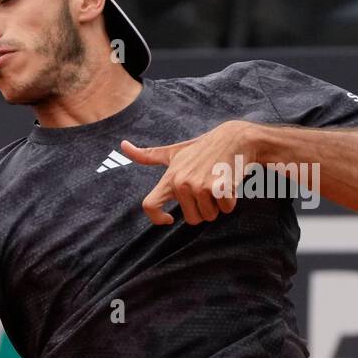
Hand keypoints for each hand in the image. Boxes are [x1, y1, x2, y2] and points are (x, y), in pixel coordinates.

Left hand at [121, 121, 259, 225]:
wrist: (235, 137)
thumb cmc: (203, 148)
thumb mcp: (174, 153)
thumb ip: (148, 155)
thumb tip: (122, 145)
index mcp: (169, 178)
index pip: (150, 205)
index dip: (157, 218)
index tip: (169, 219)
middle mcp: (181, 182)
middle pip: (192, 219)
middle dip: (203, 209)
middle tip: (208, 188)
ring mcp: (200, 185)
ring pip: (209, 216)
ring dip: (217, 205)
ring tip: (218, 183)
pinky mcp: (219, 187)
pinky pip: (225, 209)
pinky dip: (231, 201)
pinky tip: (230, 183)